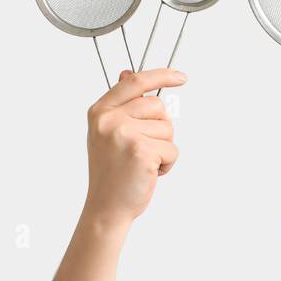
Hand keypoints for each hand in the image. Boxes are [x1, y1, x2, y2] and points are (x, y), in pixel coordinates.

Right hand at [53, 68, 184, 280]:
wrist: (106, 207)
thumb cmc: (111, 171)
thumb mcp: (107, 132)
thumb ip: (120, 104)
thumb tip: (128, 73)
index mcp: (100, 111)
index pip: (135, 82)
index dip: (161, 75)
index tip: (180, 77)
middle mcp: (109, 120)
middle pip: (157, 106)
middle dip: (160, 127)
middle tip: (145, 148)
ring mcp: (124, 134)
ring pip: (167, 128)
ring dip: (163, 147)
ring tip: (144, 162)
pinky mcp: (141, 151)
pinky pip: (172, 149)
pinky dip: (168, 163)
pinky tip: (150, 173)